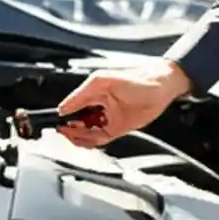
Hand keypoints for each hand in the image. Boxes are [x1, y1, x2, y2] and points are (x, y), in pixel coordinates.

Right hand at [56, 58, 192, 147]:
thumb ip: (82, 95)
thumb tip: (65, 107)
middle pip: (79, 121)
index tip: (56, 121)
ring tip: (70, 137)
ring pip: (88, 132)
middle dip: (69, 128)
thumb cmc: (138, 78)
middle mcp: (101, 105)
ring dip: (79, 136)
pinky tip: (84, 141)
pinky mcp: (119, 128)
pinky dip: (91, 141)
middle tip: (62, 132)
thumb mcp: (103, 81)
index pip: (73, 105)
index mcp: (95, 91)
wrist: (163, 86)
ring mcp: (110, 117)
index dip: (64, 114)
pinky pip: (100, 138)